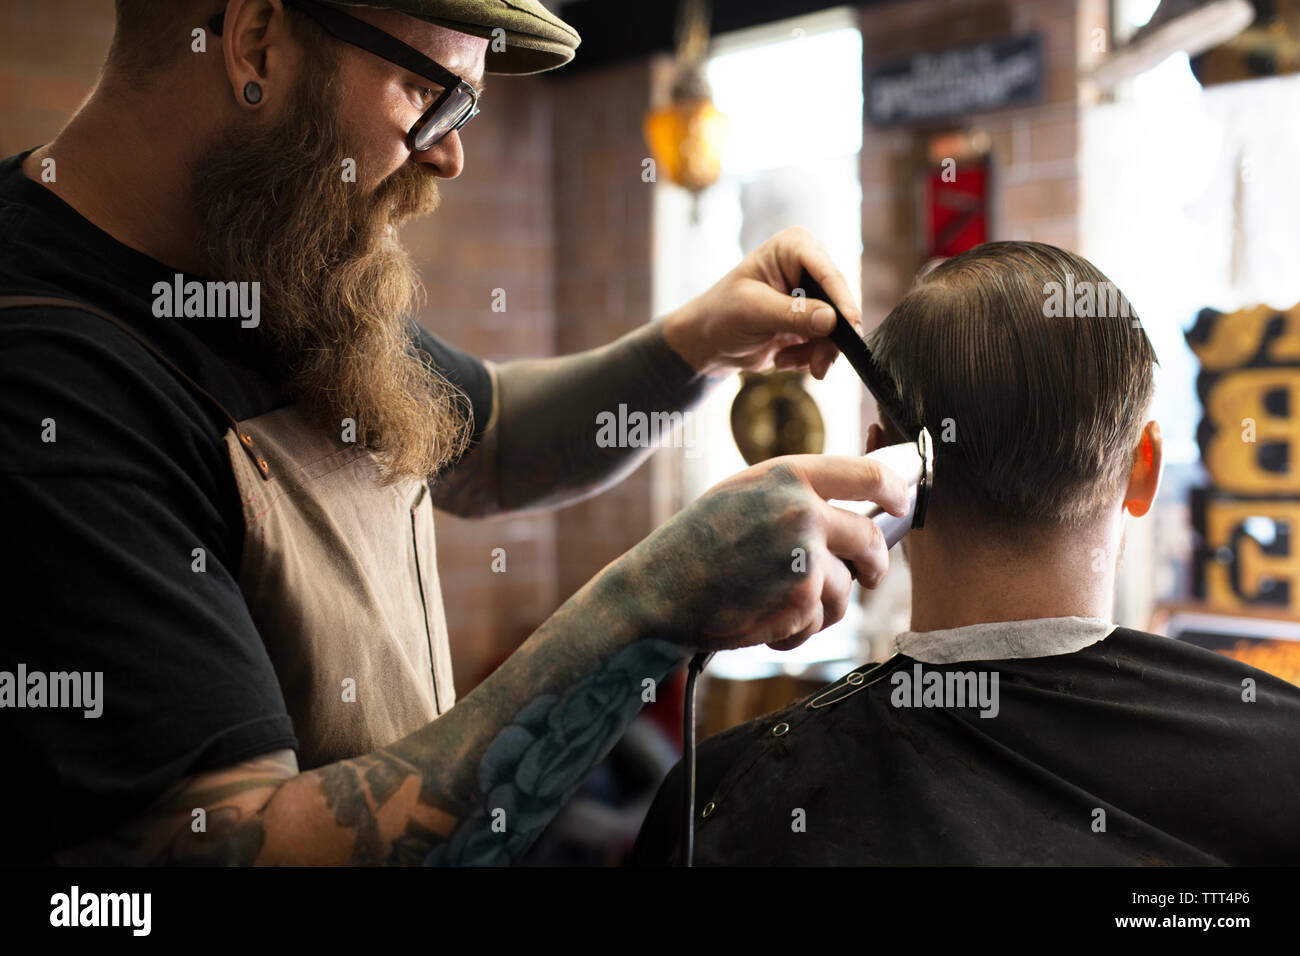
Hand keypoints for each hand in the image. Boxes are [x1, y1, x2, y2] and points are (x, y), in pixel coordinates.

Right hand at [614, 454, 908, 651]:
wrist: (655, 588)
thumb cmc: (695, 542)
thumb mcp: (745, 495)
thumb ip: (795, 496)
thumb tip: (853, 513)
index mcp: (789, 474)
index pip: (868, 474)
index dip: (897, 491)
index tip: (903, 504)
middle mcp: (803, 510)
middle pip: (870, 541)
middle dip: (873, 565)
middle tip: (867, 576)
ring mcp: (805, 556)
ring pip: (844, 590)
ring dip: (819, 605)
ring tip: (776, 603)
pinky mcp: (800, 600)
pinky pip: (819, 620)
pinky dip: (797, 629)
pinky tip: (762, 620)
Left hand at [660, 226, 861, 379]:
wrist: (710, 342)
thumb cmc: (721, 315)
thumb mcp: (753, 312)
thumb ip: (792, 315)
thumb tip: (831, 320)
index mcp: (794, 246)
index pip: (827, 273)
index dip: (842, 302)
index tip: (851, 328)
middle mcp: (810, 264)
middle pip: (839, 303)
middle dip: (828, 338)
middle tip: (817, 366)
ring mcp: (813, 293)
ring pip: (837, 327)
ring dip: (815, 352)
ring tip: (785, 361)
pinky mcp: (814, 319)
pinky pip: (827, 342)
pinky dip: (808, 357)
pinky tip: (783, 357)